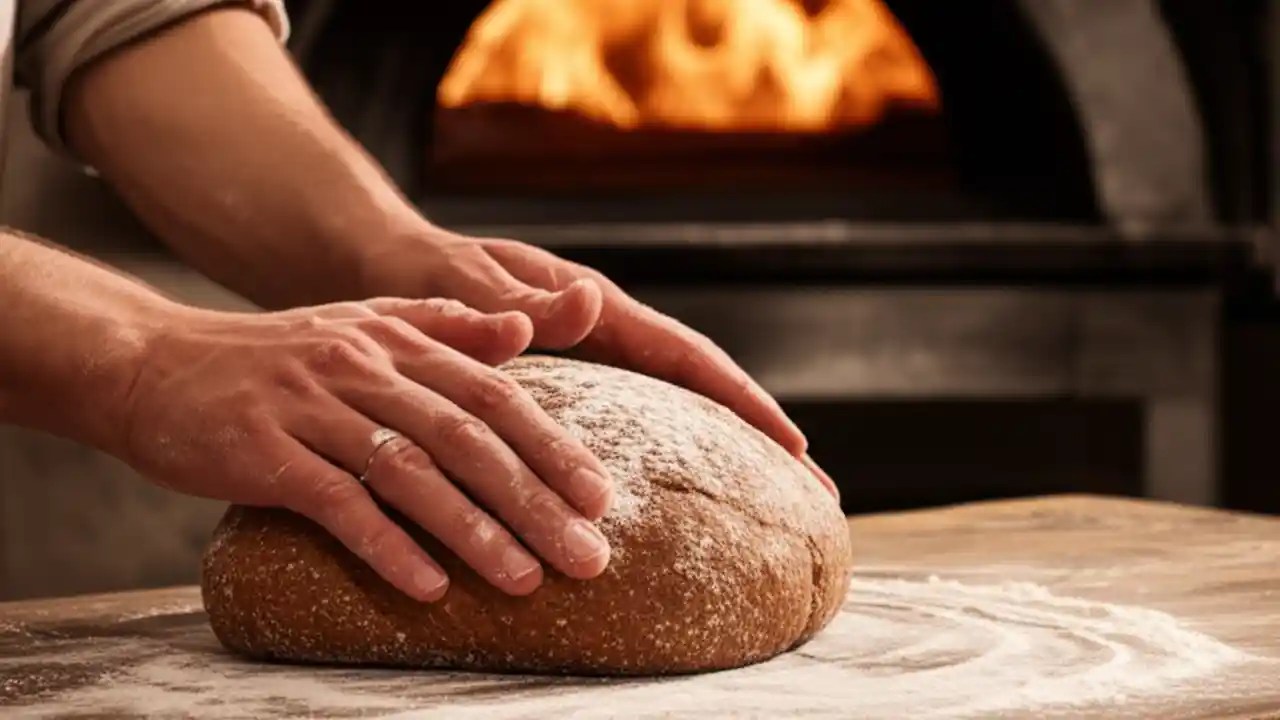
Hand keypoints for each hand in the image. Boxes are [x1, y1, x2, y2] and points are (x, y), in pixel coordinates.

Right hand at [115, 298, 616, 601]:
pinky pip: (336, 504)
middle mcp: (364, 368)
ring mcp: (312, 408)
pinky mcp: (263, 452)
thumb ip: (445, 328)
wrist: (154, 362)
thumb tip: (525, 328)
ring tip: (526, 579)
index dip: (551, 445)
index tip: (599, 497)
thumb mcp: (363, 326)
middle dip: (534, 499)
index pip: (494, 393)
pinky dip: (385, 546)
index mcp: (398, 339)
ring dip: (474, 531)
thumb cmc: (273, 356)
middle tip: (587, 555)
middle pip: (467, 437)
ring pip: (410, 472)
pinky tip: (427, 588)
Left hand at [360, 229, 839, 498]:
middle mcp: (607, 335)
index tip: (794, 448)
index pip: (687, 356)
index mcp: (594, 312)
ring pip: (677, 410)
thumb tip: (589, 301)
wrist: (388, 269)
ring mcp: (594, 361)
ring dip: (729, 455)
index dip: (742, 402)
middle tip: (817, 497)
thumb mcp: (464, 282)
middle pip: (702, 389)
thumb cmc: (423, 274)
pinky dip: (675, 455)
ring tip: (778, 512)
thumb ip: (518, 298)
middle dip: (761, 437)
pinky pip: (636, 424)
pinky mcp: (571, 386)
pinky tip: (690, 498)